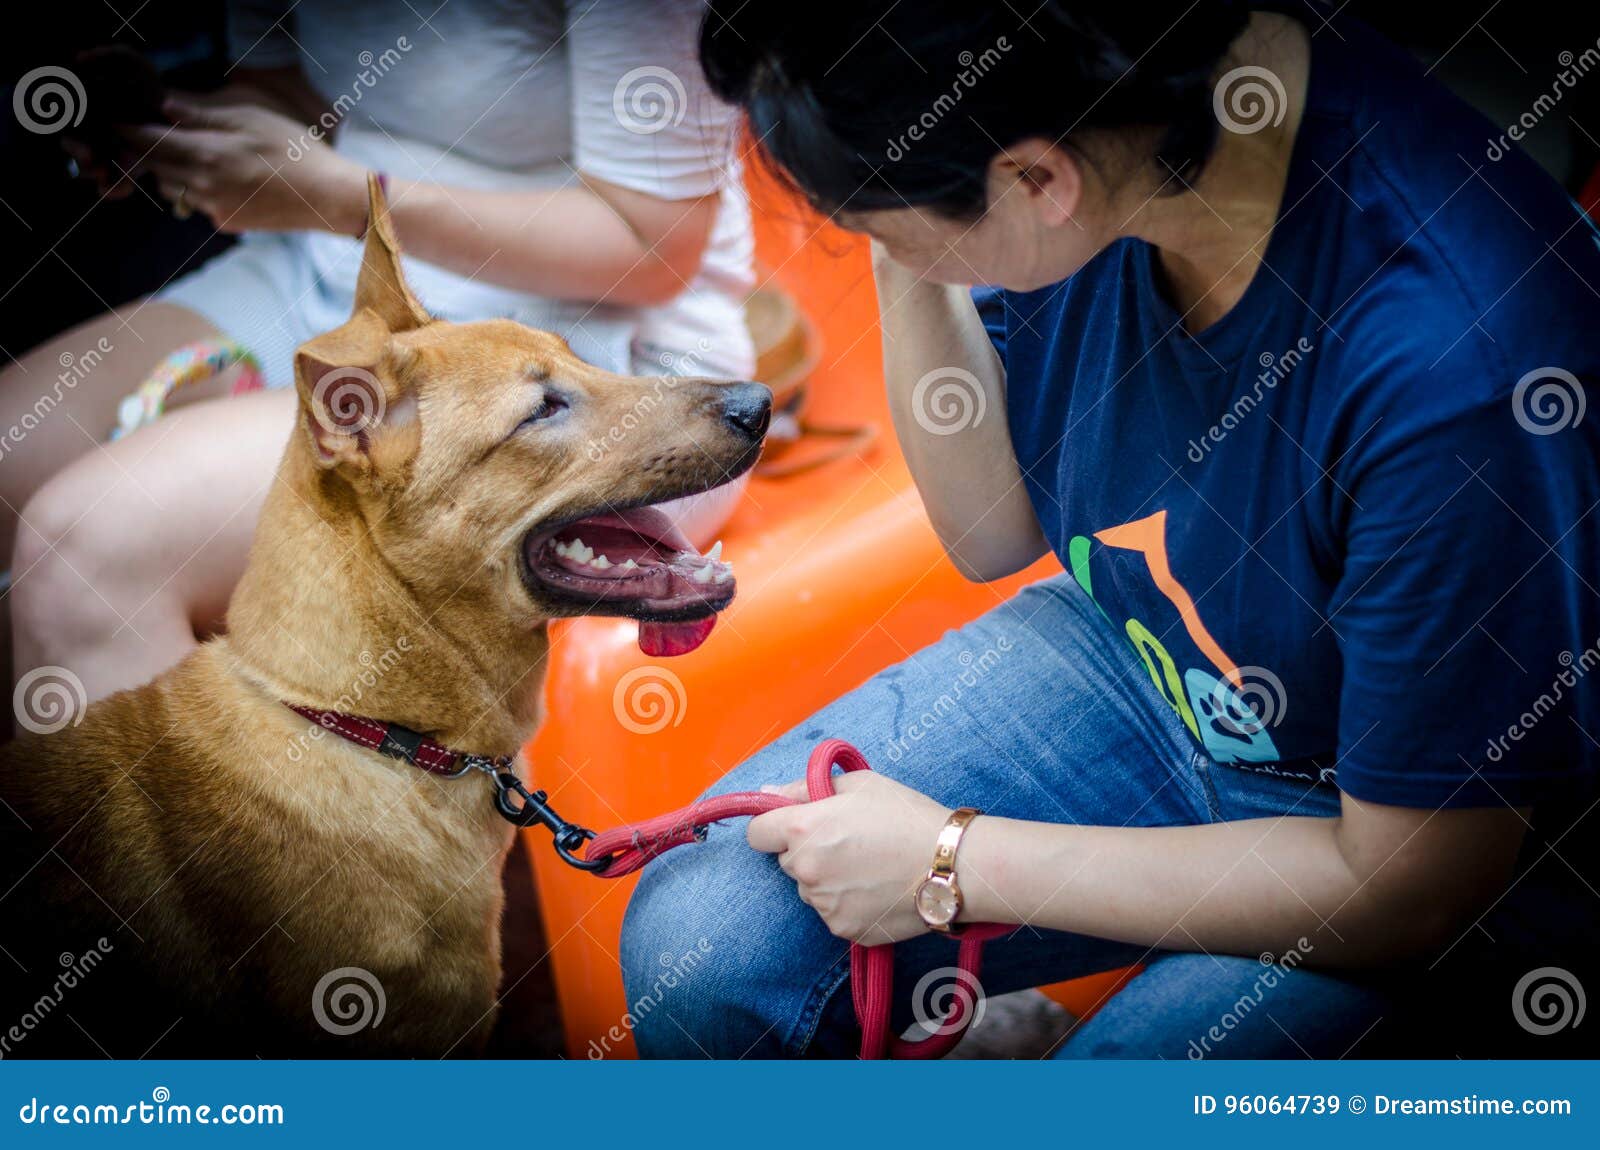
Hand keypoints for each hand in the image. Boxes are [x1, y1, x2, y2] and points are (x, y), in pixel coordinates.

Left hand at [120, 97, 365, 234]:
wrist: (328, 197)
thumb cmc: (295, 151)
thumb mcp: (250, 119)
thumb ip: (203, 115)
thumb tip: (163, 106)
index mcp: (205, 154)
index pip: (146, 141)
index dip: (125, 130)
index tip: (111, 120)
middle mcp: (201, 185)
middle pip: (153, 166)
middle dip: (145, 150)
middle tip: (147, 132)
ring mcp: (213, 208)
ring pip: (171, 187)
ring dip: (171, 170)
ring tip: (190, 153)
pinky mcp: (225, 223)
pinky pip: (196, 203)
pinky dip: (198, 189)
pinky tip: (224, 178)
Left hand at [747, 772, 950, 944]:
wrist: (952, 865)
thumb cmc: (907, 816)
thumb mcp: (859, 784)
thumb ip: (805, 789)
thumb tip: (769, 793)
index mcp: (802, 829)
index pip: (757, 833)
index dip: (774, 826)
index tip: (797, 824)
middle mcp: (805, 871)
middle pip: (788, 862)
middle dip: (809, 852)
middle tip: (850, 842)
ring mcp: (823, 905)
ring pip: (812, 889)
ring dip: (829, 879)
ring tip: (871, 866)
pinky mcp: (844, 930)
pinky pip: (834, 913)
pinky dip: (849, 903)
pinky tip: (878, 889)